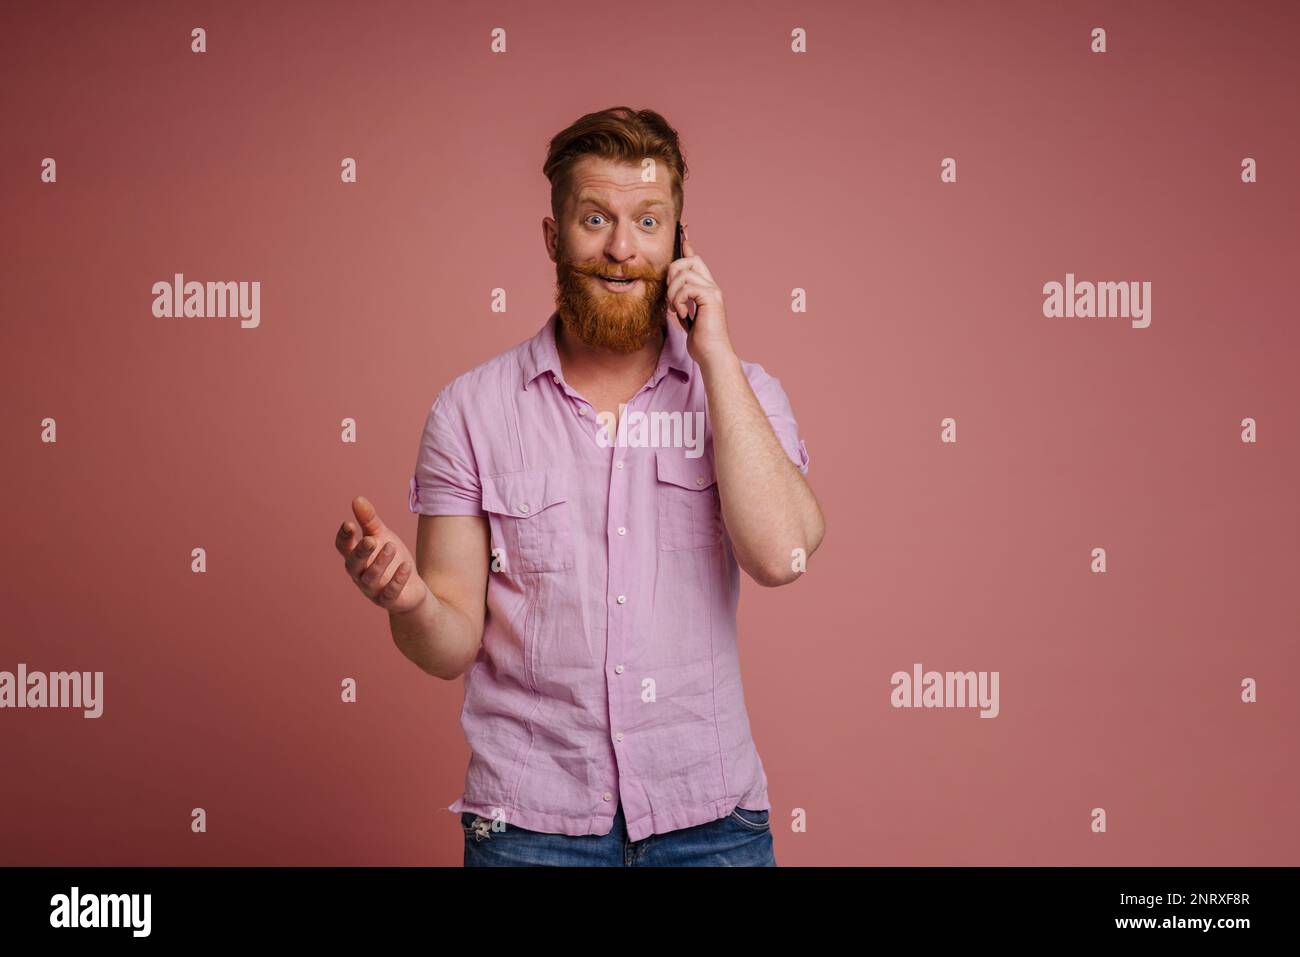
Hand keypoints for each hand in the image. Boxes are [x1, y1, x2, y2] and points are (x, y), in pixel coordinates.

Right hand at [335, 495, 428, 614]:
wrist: (412, 586)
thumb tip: (357, 499)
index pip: (343, 548)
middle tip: (370, 539)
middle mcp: (360, 574)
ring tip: (391, 547)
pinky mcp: (388, 600)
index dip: (344, 537)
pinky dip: (397, 580)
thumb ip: (369, 520)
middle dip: (361, 552)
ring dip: (380, 562)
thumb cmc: (391, 558)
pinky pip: (390, 592)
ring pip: (370, 578)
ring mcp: (373, 589)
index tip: (348, 524)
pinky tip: (406, 565)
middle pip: (353, 564)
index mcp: (356, 557)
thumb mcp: (382, 535)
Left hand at [666, 223, 735, 367]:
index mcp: (706, 289)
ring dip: (673, 291)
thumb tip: (670, 295)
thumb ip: (680, 302)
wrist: (713, 355)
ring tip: (675, 309)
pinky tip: (680, 313)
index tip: (683, 232)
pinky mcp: (711, 298)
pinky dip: (678, 299)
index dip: (688, 246)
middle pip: (690, 260)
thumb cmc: (701, 341)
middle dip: (673, 273)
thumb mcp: (685, 317)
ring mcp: (713, 290)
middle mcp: (712, 286)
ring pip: (684, 273)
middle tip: (670, 294)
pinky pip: (687, 286)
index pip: (696, 261)